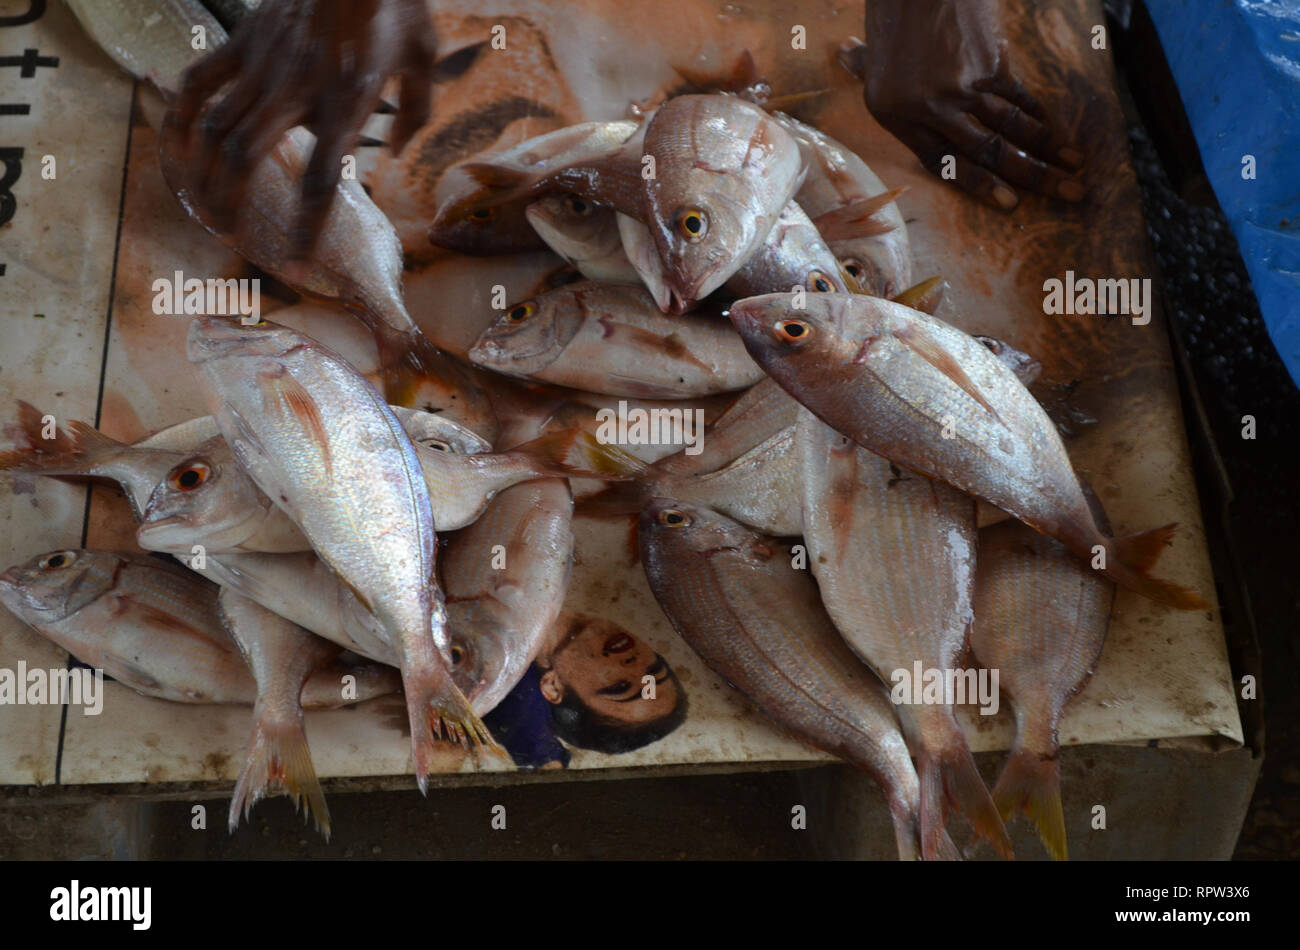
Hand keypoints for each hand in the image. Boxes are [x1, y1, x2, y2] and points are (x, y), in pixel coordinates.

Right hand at [172, 0, 435, 257]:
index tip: (297, 262)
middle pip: (244, 158)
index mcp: (345, 103)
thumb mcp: (424, 58)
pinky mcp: (244, 40)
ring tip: (200, 202)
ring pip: (215, 125)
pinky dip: (182, 111)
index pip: (321, 178)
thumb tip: (393, 152)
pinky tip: (178, 140)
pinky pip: (201, 80)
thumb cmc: (396, 3)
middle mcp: (296, 90)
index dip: (307, 226)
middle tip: (227, 235)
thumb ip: (416, 112)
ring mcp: (263, 64)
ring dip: (202, 169)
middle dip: (229, 202)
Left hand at [855, 0, 1083, 210]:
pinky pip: (1017, 97)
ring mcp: (960, 87)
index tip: (1010, 203)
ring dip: (1047, 151)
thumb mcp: (875, 63)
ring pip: (1010, 128)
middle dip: (1030, 178)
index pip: (941, 163)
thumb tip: (874, 89)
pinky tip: (1056, 131)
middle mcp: (927, 107)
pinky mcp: (987, 63)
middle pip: (985, 152)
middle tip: (1067, 195)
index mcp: (893, 114)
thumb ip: (891, 97)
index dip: (978, 185)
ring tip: (1075, 169)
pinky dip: (1038, 114)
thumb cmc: (895, 19)